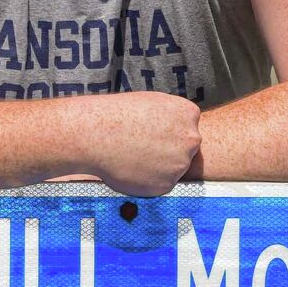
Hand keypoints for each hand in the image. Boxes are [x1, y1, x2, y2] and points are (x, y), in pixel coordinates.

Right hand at [84, 93, 200, 196]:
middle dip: (168, 149)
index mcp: (189, 114)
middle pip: (185, 149)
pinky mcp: (167, 184)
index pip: (187, 128)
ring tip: (133, 155)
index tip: (150, 130)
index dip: (167, 131)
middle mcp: (191, 139)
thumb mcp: (154, 102)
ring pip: (172, 168)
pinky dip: (148, 180)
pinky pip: (160, 184)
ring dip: (157, 166)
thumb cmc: (119, 114)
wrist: (96, 134)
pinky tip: (132, 168)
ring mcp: (181, 163)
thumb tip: (177, 130)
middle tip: (142, 146)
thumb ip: (172, 117)